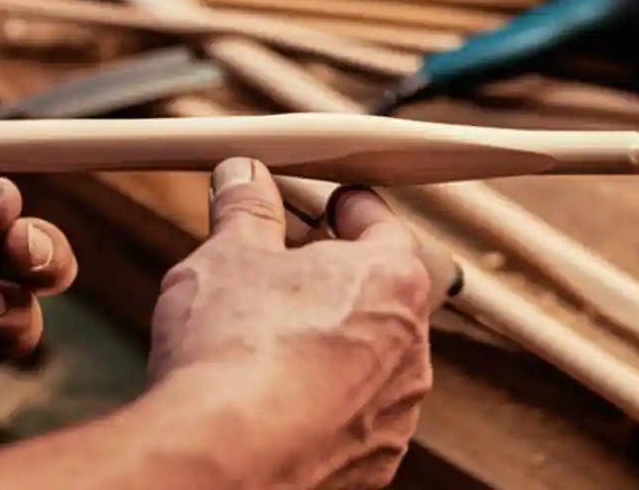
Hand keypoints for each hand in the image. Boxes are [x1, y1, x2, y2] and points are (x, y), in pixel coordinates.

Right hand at [148, 158, 431, 489]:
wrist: (226, 458)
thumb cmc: (234, 348)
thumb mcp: (228, 255)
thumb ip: (245, 210)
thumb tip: (244, 177)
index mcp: (391, 280)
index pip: (378, 222)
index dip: (343, 205)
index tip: (321, 201)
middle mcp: (411, 348)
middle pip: (377, 291)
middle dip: (330, 276)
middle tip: (280, 266)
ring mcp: (394, 412)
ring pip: (366, 357)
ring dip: (328, 341)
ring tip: (266, 338)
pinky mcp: (369, 462)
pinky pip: (350, 413)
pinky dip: (319, 398)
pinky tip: (270, 395)